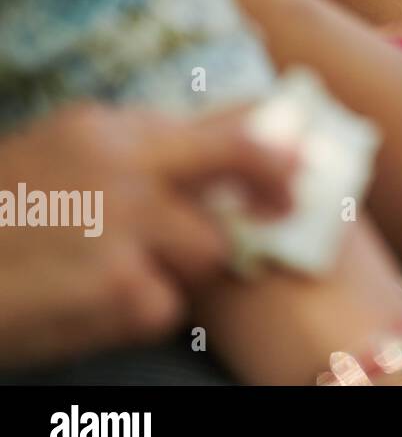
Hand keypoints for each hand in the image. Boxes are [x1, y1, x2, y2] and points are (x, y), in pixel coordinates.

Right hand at [0, 104, 294, 369]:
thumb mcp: (62, 149)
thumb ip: (143, 143)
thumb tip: (238, 127)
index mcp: (111, 130)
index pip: (226, 124)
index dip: (278, 145)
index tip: (304, 161)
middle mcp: (127, 172)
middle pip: (244, 173)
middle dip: (264, 196)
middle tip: (279, 211)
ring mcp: (124, 232)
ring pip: (207, 252)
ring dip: (178, 267)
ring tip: (114, 268)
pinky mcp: (117, 293)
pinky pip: (166, 308)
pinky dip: (138, 312)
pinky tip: (88, 302)